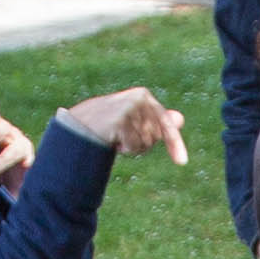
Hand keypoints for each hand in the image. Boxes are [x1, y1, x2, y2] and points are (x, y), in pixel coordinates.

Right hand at [57, 89, 185, 161]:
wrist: (77, 126)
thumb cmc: (108, 124)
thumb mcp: (135, 122)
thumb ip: (157, 120)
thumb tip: (181, 119)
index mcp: (144, 96)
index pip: (166, 123)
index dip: (175, 143)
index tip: (182, 162)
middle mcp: (140, 98)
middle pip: (156, 136)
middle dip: (143, 144)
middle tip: (123, 138)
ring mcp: (130, 107)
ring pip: (145, 142)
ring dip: (132, 146)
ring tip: (116, 137)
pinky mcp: (121, 119)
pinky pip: (134, 145)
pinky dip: (125, 148)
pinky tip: (112, 140)